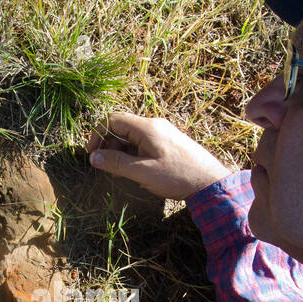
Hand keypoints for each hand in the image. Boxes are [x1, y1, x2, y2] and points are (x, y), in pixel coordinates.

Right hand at [85, 111, 234, 200]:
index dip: (97, 135)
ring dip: (121, 150)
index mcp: (146, 127)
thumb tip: (93, 157)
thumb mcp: (143, 172)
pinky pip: (145, 142)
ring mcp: (164, 132)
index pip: (112, 120)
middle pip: (122, 126)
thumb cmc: (177, 176)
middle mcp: (155, 125)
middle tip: (105, 165)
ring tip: (121, 171)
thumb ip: (116, 163)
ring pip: (133, 135)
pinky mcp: (170, 142)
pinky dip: (134, 152)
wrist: (210, 182)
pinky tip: (137, 170)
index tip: (92, 154)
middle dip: (109, 144)